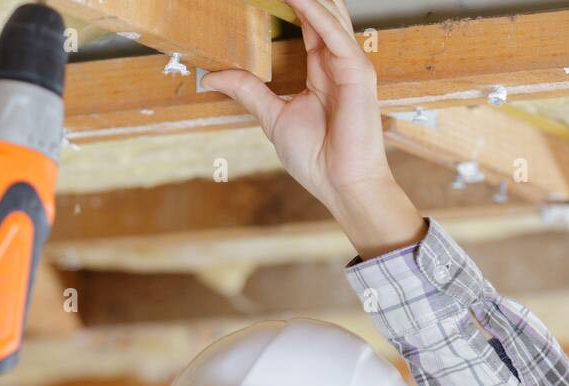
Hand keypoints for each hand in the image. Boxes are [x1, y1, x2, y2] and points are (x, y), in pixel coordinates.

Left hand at [200, 0, 424, 258]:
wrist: (342, 184)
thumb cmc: (317, 157)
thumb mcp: (273, 116)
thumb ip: (247, 90)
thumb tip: (211, 76)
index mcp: (320, 70)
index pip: (306, 23)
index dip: (288, 2)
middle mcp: (337, 61)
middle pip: (321, 11)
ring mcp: (350, 64)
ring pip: (329, 14)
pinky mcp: (357, 71)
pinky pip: (333, 33)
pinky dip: (314, 12)